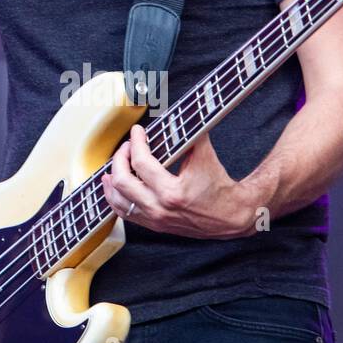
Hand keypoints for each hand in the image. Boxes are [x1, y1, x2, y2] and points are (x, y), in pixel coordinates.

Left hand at [101, 124, 250, 238]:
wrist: (231, 216)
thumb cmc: (219, 187)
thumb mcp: (205, 155)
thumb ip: (188, 135)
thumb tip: (175, 116)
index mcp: (172, 192)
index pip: (141, 163)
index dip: (136, 142)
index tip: (137, 132)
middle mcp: (160, 208)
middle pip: (122, 181)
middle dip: (119, 158)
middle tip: (127, 146)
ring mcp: (155, 219)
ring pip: (118, 201)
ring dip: (112, 181)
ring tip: (113, 167)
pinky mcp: (155, 225)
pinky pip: (125, 214)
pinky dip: (116, 199)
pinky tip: (115, 188)